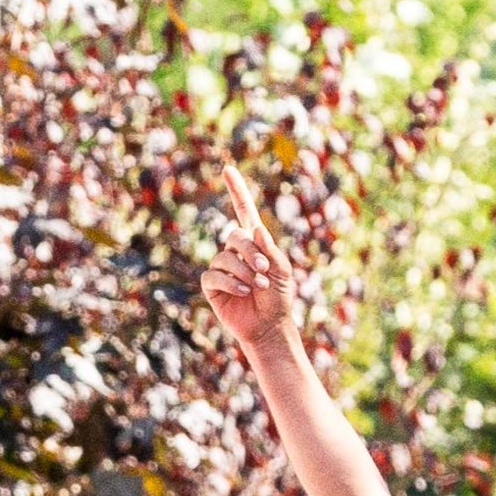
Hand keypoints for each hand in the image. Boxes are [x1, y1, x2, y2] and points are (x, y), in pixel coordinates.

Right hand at [202, 165, 295, 353]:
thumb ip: (271, 249)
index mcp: (254, 243)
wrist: (270, 327)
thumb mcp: (282, 271)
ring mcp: (222, 267)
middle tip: (264, 270)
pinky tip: (243, 291)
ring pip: (225, 257)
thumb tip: (255, 229)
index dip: (236, 191)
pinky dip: (230, 282)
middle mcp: (235, 251)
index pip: (243, 212)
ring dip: (244, 271)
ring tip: (257, 286)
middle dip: (250, 251)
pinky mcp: (213, 286)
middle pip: (234, 235)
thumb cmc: (279, 298)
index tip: (227, 169)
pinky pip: (214, 275)